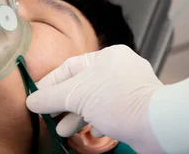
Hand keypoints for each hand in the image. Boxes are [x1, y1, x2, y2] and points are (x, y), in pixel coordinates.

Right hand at [26, 45, 164, 152]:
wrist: (157, 124)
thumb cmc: (121, 101)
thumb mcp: (77, 96)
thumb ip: (51, 97)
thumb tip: (32, 100)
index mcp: (107, 56)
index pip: (69, 67)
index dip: (50, 83)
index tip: (36, 98)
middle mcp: (120, 69)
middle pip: (82, 84)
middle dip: (63, 103)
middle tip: (48, 116)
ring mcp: (129, 88)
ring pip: (95, 99)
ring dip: (76, 115)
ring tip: (62, 129)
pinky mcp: (136, 107)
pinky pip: (108, 111)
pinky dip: (93, 120)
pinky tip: (84, 131)